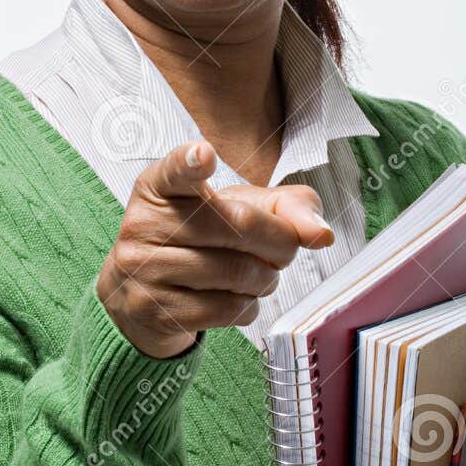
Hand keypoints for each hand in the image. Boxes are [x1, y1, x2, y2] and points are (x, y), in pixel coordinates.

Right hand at [96, 138, 334, 359]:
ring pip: (238, 272)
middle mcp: (144, 223)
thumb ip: (286, 207)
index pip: (175, 170)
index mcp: (159, 186)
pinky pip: (227, 309)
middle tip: (281, 250)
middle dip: (279, 243)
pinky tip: (237, 297)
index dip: (191, 162)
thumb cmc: (200, 239)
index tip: (203, 155)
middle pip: (240, 225)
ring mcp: (144, 269)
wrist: (145, 293)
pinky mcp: (155, 309)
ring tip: (257, 275)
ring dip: (265, 279)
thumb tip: (321, 234)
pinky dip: (248, 305)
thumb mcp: (238, 208)